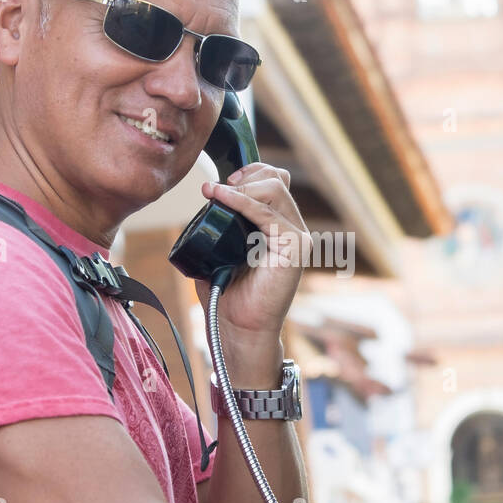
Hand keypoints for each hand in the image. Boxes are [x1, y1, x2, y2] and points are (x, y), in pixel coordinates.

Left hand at [194, 162, 307, 358]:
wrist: (238, 328)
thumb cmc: (227, 293)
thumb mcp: (220, 249)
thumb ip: (219, 224)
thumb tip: (205, 198)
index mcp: (278, 227)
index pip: (274, 182)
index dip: (247, 174)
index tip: (219, 185)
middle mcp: (292, 229)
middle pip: (277, 179)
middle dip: (245, 175)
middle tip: (216, 189)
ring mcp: (297, 238)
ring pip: (276, 189)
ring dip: (242, 186)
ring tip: (216, 193)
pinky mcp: (294, 248)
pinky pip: (268, 214)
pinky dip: (242, 201)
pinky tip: (222, 197)